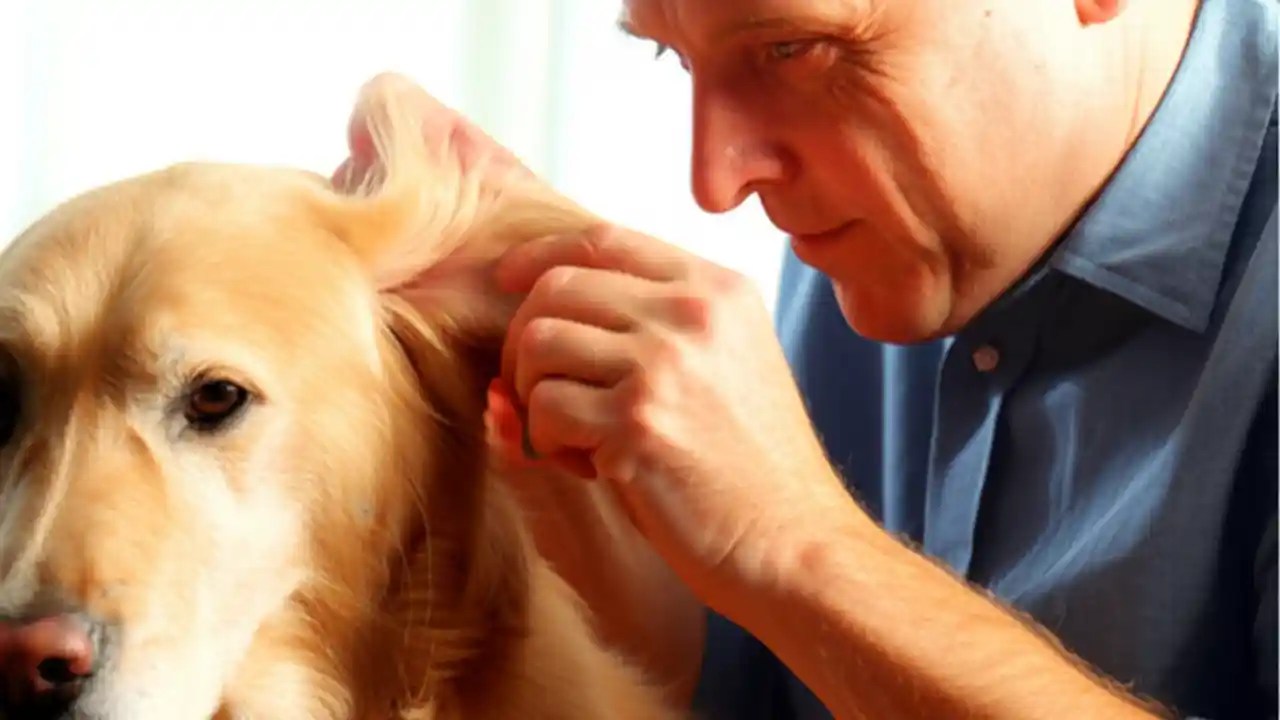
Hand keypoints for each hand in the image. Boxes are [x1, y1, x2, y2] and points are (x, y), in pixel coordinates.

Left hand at [333, 73, 706, 703]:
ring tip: (575, 435)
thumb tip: (534, 302)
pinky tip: (590, 465)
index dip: (541, 257)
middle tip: (540, 392)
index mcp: (717, 289)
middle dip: (525, 340)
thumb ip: (654, 322)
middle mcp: (691, 311)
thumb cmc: (751, 464)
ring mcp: (664, 363)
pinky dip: (547, 441)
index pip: (603, 240)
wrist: (793, 542)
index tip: (507, 280)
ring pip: (537, 342)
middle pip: (557, 287)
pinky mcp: (636, 422)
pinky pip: (542, 408)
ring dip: (534, 394)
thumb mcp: (727, 361)